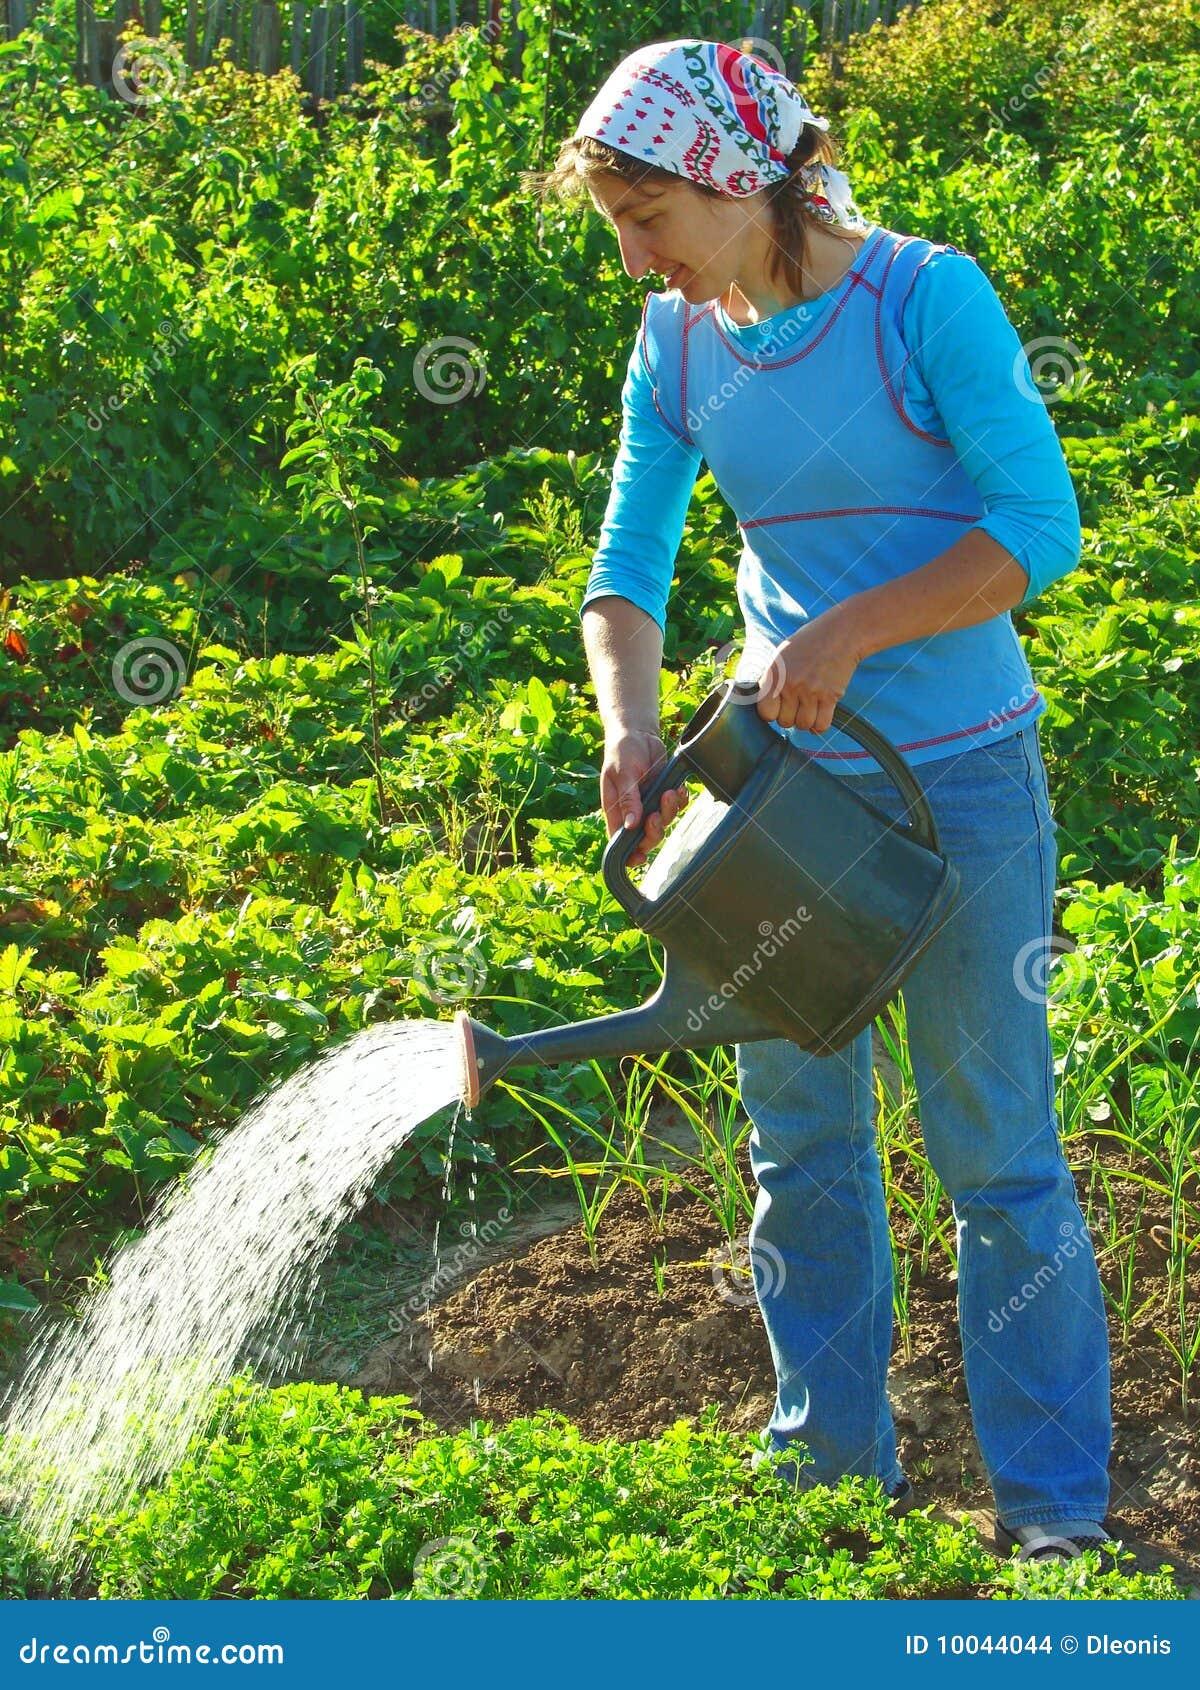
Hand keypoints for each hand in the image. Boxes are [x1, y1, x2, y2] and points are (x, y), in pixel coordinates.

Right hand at [599, 727, 688, 870]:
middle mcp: (633, 812)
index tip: (640, 858)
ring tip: (670, 792)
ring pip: (663, 822)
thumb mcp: (622, 773)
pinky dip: (680, 800)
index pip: (619, 841)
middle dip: (654, 831)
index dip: (629, 854)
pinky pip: (676, 807)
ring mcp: (649, 804)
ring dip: (669, 811)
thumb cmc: (622, 751)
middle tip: (657, 813)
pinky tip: (679, 788)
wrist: (638, 732)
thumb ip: (628, 800)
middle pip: (645, 837)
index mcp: (616, 810)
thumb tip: (630, 826)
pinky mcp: (663, 793)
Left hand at [752, 608, 863, 733]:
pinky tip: (819, 715)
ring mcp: (811, 692)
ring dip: (805, 721)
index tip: (777, 707)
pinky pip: (821, 725)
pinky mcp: (830, 696)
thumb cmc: (809, 643)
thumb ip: (772, 679)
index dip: (771, 713)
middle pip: (785, 722)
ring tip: (808, 708)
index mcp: (774, 674)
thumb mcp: (781, 656)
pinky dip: (819, 725)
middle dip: (790, 717)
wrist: (841, 634)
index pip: (765, 713)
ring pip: (803, 725)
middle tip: (796, 705)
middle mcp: (791, 685)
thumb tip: (765, 704)